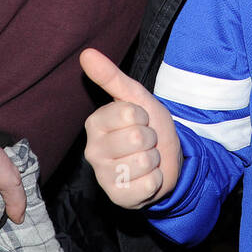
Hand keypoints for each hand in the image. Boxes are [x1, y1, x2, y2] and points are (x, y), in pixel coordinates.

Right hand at [80, 48, 180, 209]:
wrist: (165, 158)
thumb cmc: (148, 125)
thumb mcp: (135, 98)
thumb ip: (111, 77)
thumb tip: (86, 53)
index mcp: (95, 123)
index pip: (129, 113)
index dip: (144, 116)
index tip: (140, 121)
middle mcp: (93, 151)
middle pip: (138, 138)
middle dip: (150, 139)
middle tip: (145, 142)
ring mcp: (104, 176)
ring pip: (144, 161)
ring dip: (154, 160)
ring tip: (146, 159)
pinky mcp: (117, 197)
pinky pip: (148, 184)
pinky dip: (155, 180)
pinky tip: (146, 177)